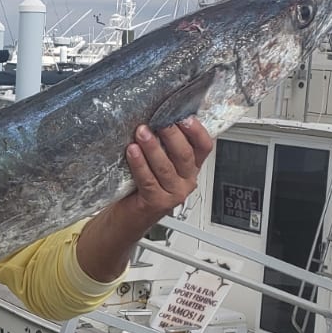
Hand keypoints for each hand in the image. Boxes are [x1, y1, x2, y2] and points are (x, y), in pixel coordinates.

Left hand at [76, 117, 214, 282]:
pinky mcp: (157, 203)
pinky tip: (132, 151)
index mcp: (190, 167)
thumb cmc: (141, 185)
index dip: (197, 131)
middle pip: (185, 155)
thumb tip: (156, 115)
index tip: (184, 117)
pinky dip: (139, 164)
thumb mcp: (157, 162)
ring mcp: (173, 194)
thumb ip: (162, 144)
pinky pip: (148, 180)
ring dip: (152, 147)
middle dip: (171, 135)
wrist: (127, 217)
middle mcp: (186, 181)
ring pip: (166, 167)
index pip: (204, 146)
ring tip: (141, 132)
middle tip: (158, 121)